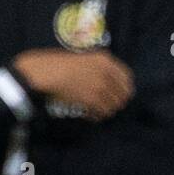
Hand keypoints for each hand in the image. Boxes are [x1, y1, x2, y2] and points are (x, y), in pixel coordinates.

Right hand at [12, 49, 134, 120]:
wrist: (46, 73)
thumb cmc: (60, 64)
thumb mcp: (85, 57)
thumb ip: (101, 67)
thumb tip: (111, 82)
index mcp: (106, 60)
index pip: (128, 77)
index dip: (126, 88)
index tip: (122, 94)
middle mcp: (106, 73)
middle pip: (124, 94)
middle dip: (118, 101)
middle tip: (110, 105)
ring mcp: (100, 87)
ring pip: (114, 106)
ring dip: (107, 110)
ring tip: (99, 110)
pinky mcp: (91, 100)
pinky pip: (101, 113)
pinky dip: (97, 116)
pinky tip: (91, 115)